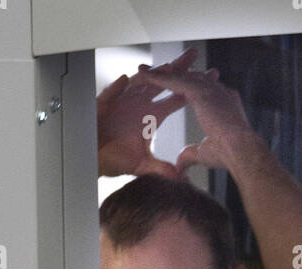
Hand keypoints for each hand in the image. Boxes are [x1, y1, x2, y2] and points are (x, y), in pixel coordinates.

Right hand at [97, 48, 197, 177]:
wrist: (94, 156)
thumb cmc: (116, 156)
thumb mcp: (144, 165)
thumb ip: (162, 169)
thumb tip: (182, 179)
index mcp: (153, 114)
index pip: (176, 98)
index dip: (191, 89)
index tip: (207, 80)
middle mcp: (141, 103)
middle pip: (162, 82)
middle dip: (177, 68)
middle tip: (193, 56)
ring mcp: (123, 100)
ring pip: (138, 83)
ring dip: (150, 75)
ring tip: (162, 67)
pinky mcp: (104, 105)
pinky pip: (110, 93)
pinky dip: (116, 88)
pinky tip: (123, 81)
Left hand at [135, 62, 257, 176]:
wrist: (242, 152)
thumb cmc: (229, 156)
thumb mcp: (205, 153)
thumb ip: (190, 155)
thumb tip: (179, 168)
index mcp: (219, 103)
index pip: (199, 91)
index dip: (184, 90)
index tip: (173, 90)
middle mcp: (214, 91)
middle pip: (188, 78)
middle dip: (171, 74)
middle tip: (154, 71)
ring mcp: (208, 89)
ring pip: (179, 76)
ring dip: (159, 73)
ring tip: (141, 70)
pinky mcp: (199, 91)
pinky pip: (173, 80)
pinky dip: (157, 77)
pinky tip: (143, 74)